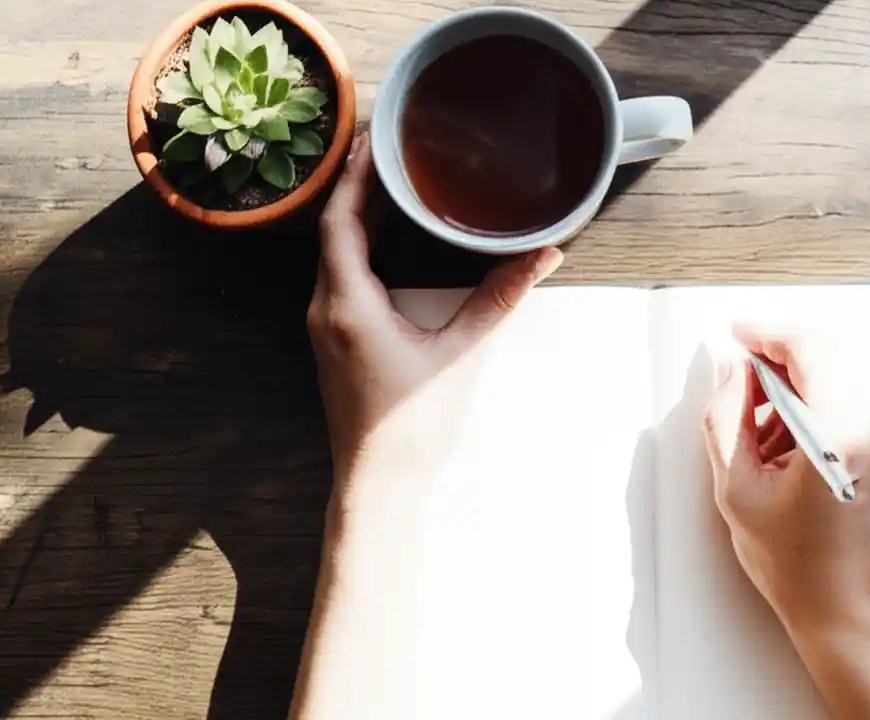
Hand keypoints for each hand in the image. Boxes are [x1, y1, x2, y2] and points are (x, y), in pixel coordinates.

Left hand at [307, 133, 562, 512]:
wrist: (380, 483)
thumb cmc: (413, 426)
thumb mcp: (461, 354)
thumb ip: (500, 299)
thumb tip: (544, 257)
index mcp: (349, 305)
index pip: (340, 221)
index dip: (355, 176)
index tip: (373, 140)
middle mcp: (326, 310)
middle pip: (333, 230)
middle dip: (357, 187)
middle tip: (387, 149)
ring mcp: (326, 327)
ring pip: (333, 254)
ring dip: (357, 216)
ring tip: (389, 183)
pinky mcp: (335, 341)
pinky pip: (339, 277)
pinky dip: (358, 247)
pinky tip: (384, 240)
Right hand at [702, 323, 869, 634]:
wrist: (844, 610)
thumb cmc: (796, 565)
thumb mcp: (738, 488)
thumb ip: (726, 417)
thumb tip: (729, 370)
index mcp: (843, 433)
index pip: (810, 349)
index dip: (767, 334)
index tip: (738, 335)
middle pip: (823, 359)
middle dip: (774, 366)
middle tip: (736, 391)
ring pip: (831, 380)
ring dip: (788, 393)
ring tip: (755, 440)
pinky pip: (843, 405)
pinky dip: (807, 411)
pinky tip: (780, 450)